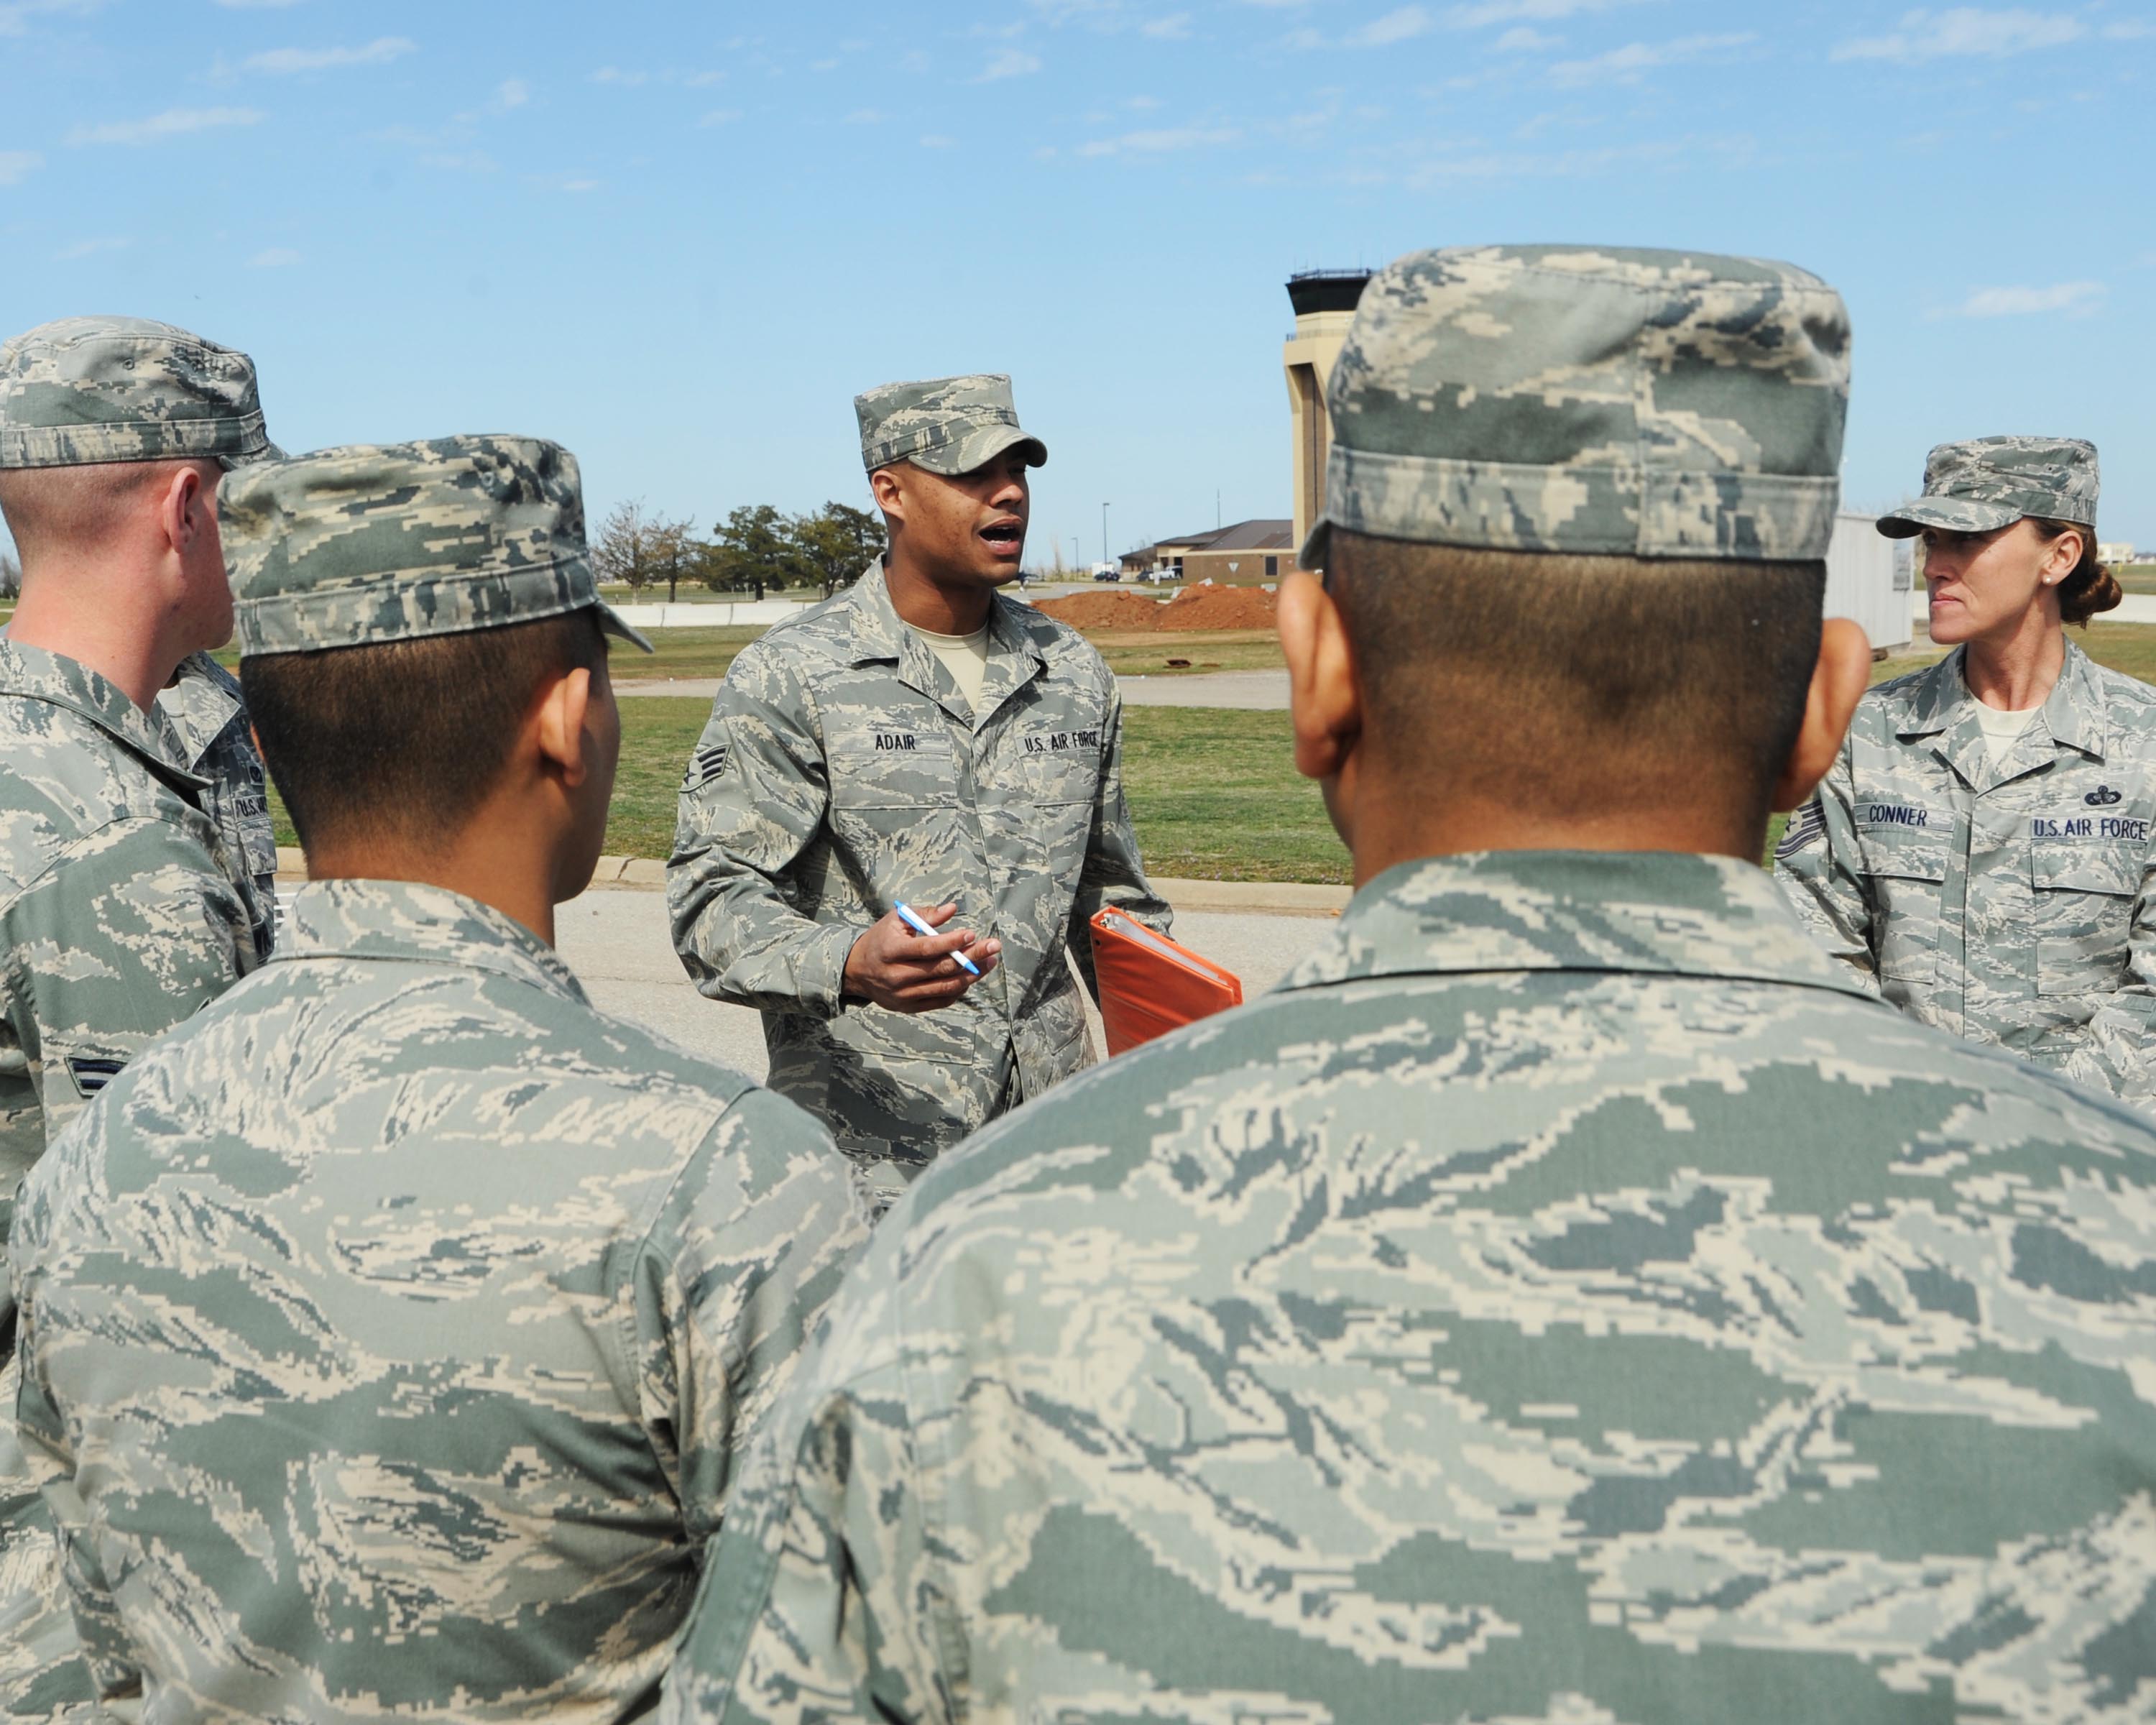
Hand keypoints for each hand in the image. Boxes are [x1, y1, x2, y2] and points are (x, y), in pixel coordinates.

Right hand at [842, 903, 1000, 1013]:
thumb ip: (924, 914)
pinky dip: (959, 989)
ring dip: (972, 975)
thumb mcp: (895, 921)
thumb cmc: (881, 940)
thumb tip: (952, 909)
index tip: (972, 934)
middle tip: (994, 946)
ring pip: (946, 987)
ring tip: (990, 961)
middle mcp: (897, 976)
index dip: (951, 942)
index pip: (926, 948)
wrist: (856, 972)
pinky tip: (972, 976)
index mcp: (891, 951)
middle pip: (941, 968)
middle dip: (972, 956)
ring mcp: (903, 995)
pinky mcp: (909, 1007)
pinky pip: (941, 1000)